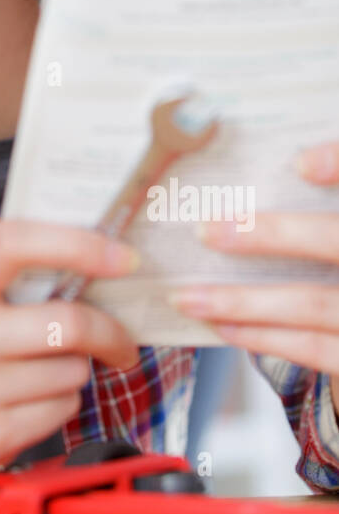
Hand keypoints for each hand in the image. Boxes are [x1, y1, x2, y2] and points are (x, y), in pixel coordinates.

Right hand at [0, 217, 140, 485]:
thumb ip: (8, 273)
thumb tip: (95, 256)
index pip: (11, 245)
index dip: (74, 243)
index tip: (121, 257)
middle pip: (66, 323)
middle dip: (109, 331)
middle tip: (120, 337)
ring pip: (71, 371)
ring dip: (75, 370)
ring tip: (45, 370)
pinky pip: (62, 410)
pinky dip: (61, 404)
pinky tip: (31, 400)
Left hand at [168, 141, 338, 418]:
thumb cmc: (331, 254)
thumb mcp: (331, 215)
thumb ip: (321, 193)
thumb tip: (279, 166)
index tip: (301, 164)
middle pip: (334, 239)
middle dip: (272, 235)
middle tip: (207, 230)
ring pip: (314, 303)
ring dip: (244, 302)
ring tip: (189, 297)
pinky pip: (316, 349)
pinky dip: (267, 338)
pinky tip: (225, 327)